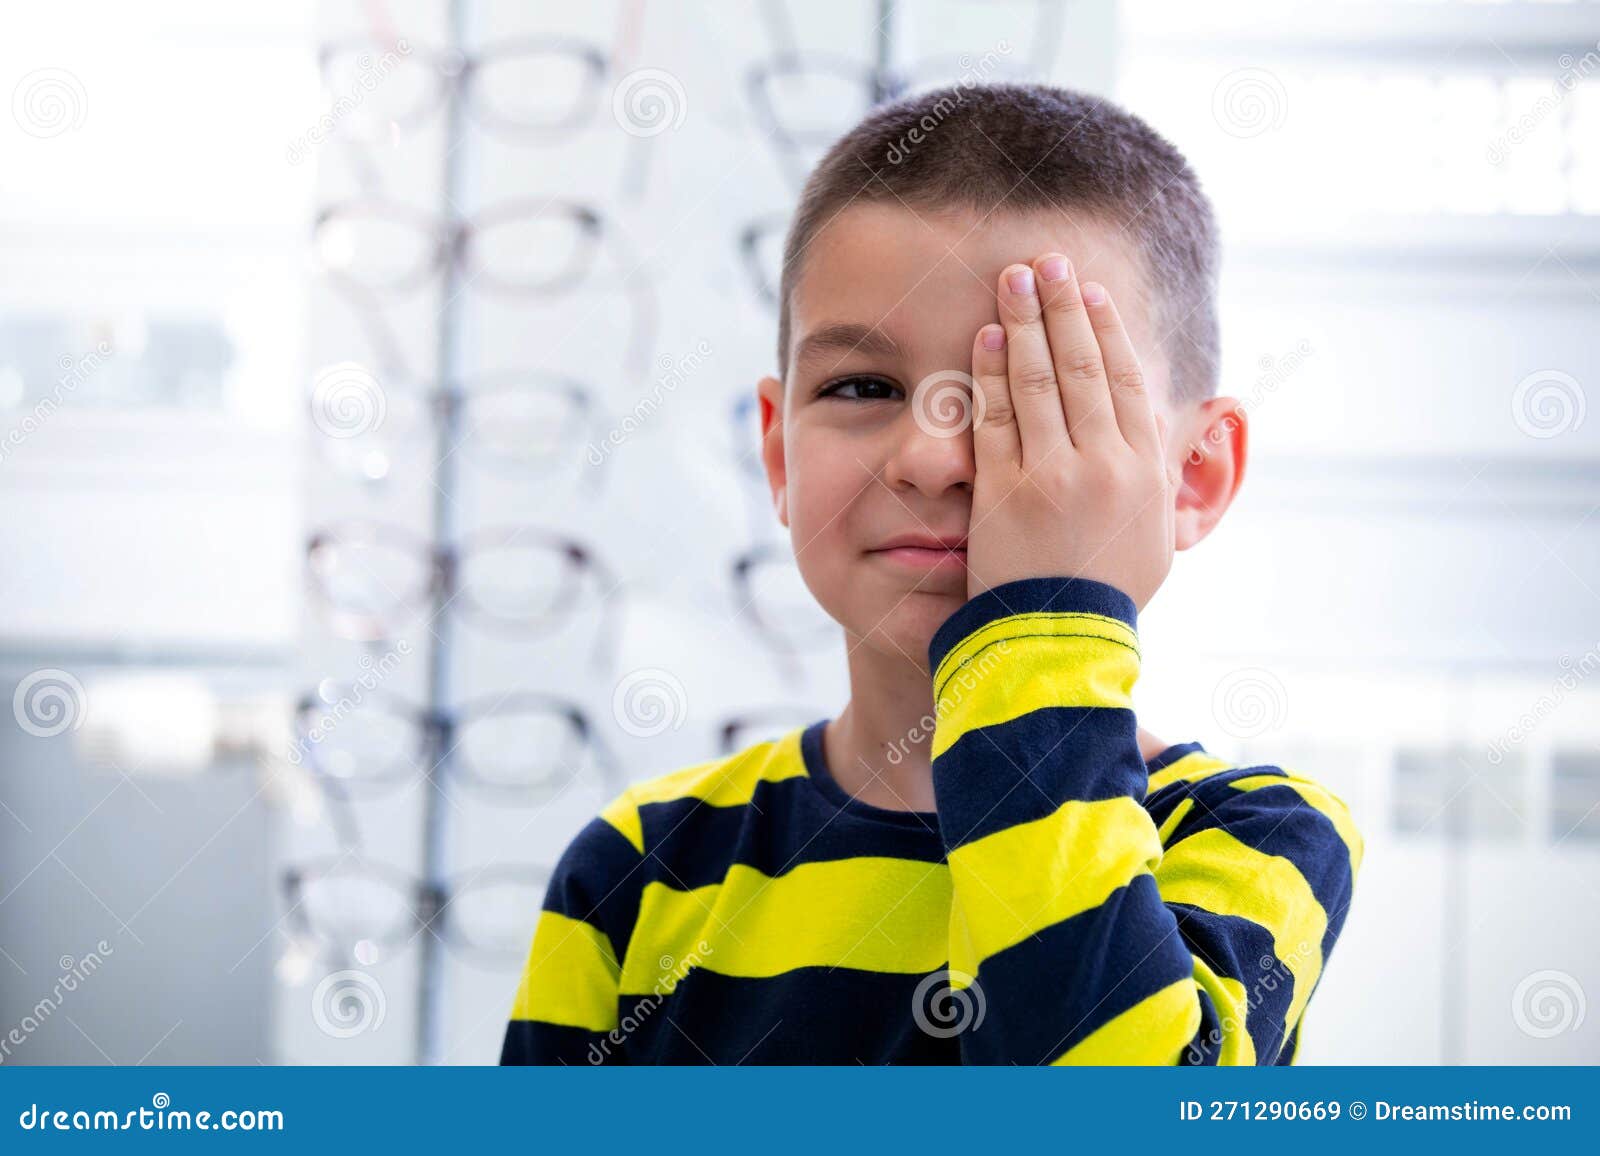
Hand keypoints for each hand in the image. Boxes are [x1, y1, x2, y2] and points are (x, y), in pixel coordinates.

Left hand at [964, 253, 1178, 609]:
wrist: (1060, 643)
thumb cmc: (1109, 590)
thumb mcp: (1161, 532)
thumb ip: (1173, 469)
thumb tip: (1212, 412)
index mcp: (1145, 471)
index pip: (1127, 380)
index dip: (1108, 329)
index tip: (1092, 291)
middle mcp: (1104, 466)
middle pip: (1083, 366)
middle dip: (1063, 306)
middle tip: (1048, 261)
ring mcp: (1051, 477)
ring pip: (1038, 382)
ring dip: (1022, 323)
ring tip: (1013, 280)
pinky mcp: (1003, 494)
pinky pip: (994, 420)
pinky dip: (988, 375)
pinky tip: (982, 339)